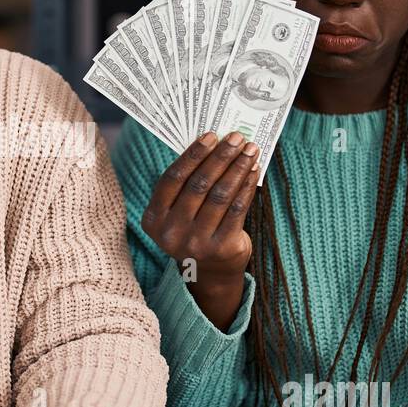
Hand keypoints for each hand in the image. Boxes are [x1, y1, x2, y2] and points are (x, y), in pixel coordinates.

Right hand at [140, 130, 260, 329]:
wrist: (209, 271)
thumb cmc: (193, 227)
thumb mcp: (178, 211)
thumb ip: (186, 184)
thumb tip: (214, 143)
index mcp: (153, 219)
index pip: (172, 179)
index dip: (192, 155)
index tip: (211, 135)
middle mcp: (171, 232)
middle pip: (198, 184)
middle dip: (221, 157)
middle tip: (237, 137)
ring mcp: (196, 242)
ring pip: (220, 195)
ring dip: (238, 168)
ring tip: (250, 150)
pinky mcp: (222, 248)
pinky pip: (238, 209)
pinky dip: (247, 186)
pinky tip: (253, 171)